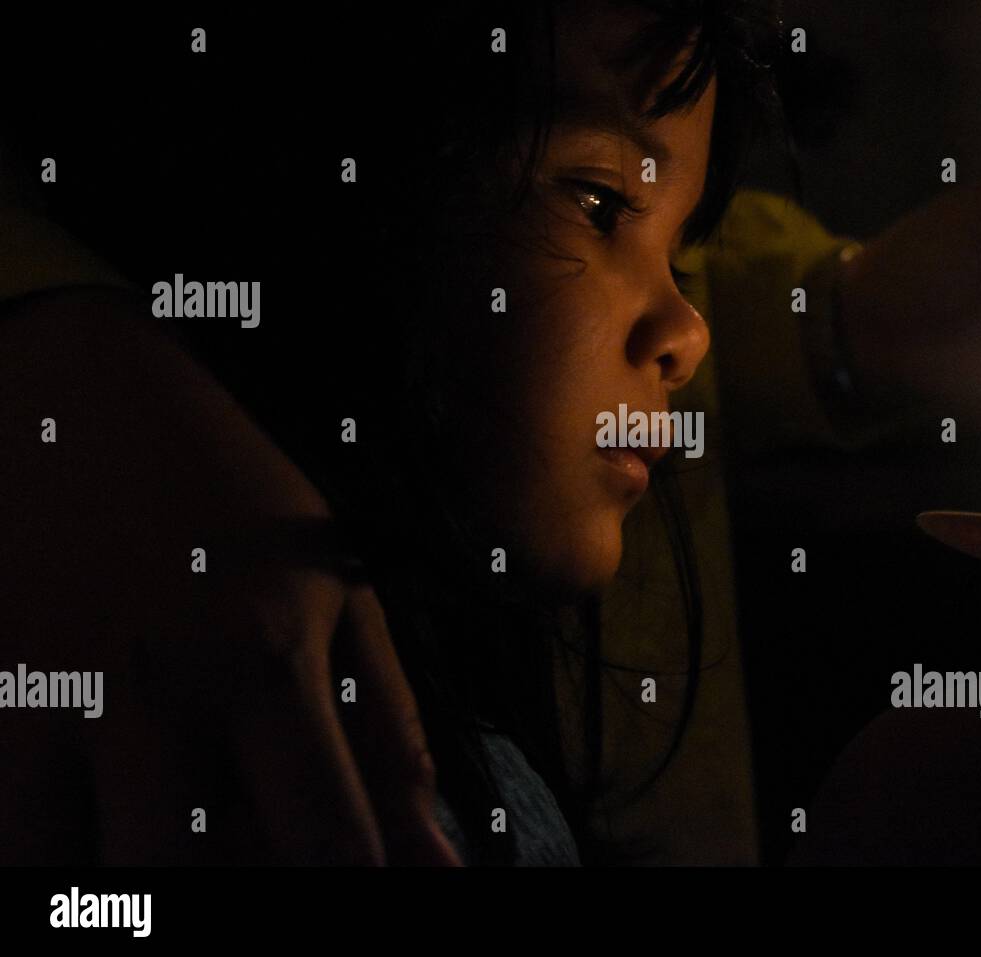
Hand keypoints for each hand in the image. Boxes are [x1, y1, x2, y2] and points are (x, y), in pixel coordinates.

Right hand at [0, 286, 460, 864]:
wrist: (68, 392)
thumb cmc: (226, 493)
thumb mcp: (334, 588)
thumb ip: (390, 728)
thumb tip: (444, 858)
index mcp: (266, 662)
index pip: (327, 842)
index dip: (357, 895)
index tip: (363, 898)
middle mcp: (158, 694)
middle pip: (201, 876)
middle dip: (246, 892)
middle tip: (262, 854)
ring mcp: (50, 700)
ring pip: (90, 879)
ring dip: (146, 876)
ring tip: (183, 827)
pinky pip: (12, 837)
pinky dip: (56, 851)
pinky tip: (104, 820)